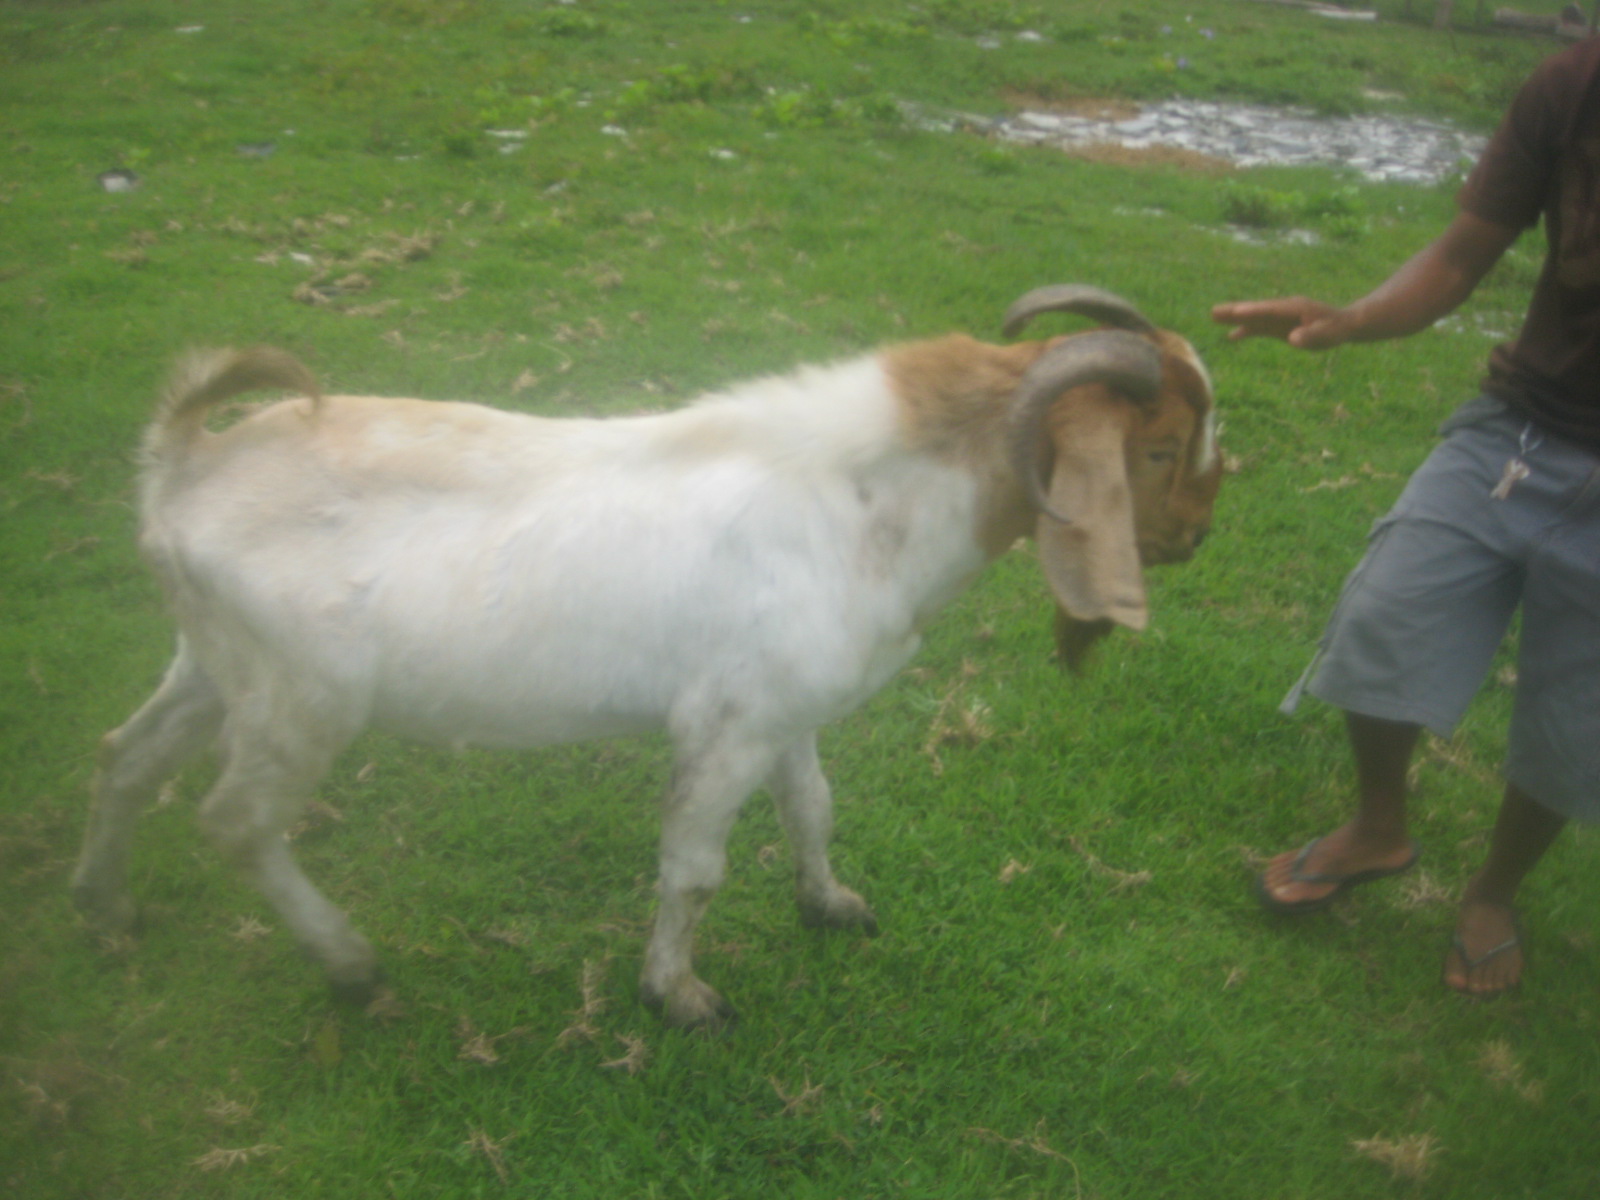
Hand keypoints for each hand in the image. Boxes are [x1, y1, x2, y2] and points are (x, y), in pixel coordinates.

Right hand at [1210, 297, 1349, 349]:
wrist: (1342, 325)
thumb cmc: (1336, 330)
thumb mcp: (1327, 334)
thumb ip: (1311, 336)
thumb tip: (1293, 338)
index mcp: (1295, 308)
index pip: (1270, 310)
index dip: (1254, 311)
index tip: (1237, 312)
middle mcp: (1283, 309)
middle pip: (1256, 310)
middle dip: (1236, 311)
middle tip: (1214, 312)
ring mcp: (1279, 317)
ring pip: (1254, 317)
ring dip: (1235, 318)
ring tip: (1213, 317)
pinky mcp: (1279, 326)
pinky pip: (1259, 327)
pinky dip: (1246, 330)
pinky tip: (1232, 336)